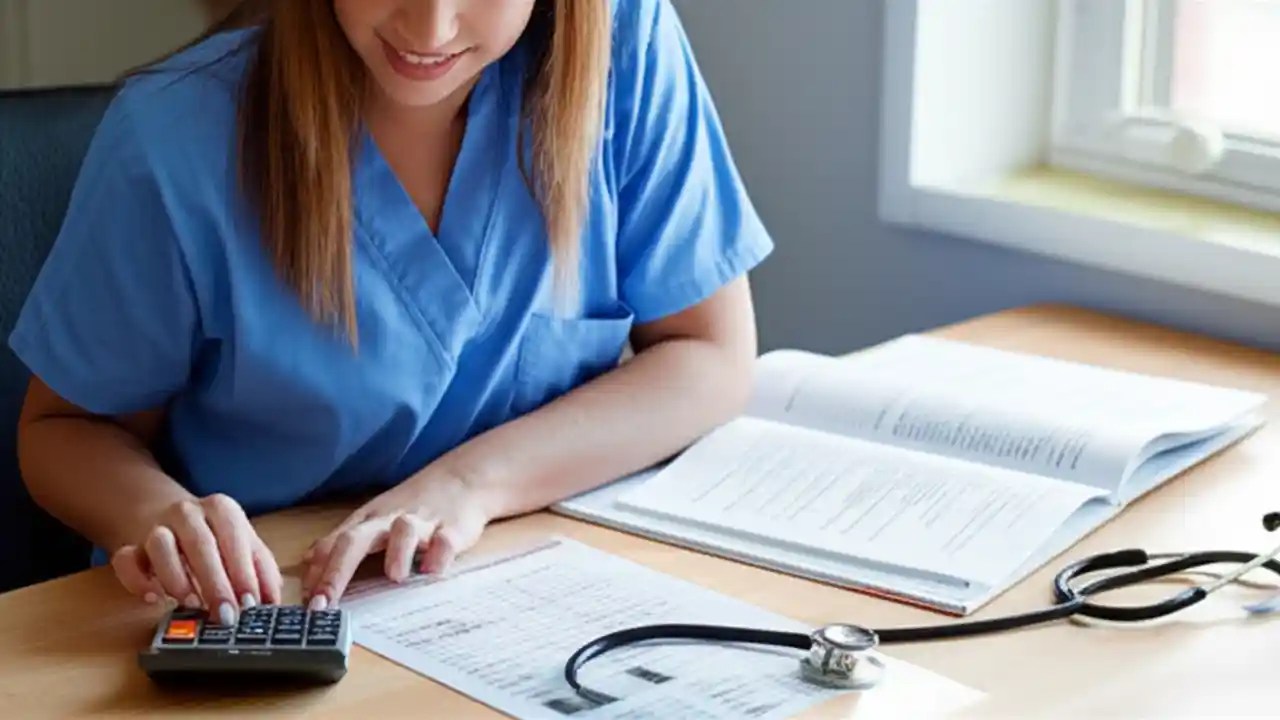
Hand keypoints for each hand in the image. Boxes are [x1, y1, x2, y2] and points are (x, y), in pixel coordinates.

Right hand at [109, 493, 282, 625]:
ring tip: (192, 603)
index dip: (244, 572)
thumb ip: (260, 568)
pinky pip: (126, 561)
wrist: (160, 510)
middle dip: (216, 583)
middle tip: (226, 615)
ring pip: (161, 546)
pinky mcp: (129, 546)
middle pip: (201, 544)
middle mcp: (188, 513)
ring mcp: (156, 527)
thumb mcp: (242, 542)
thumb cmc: (212, 534)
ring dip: (177, 578)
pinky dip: (138, 581)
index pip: (235, 537)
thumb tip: (273, 601)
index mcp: (222, 509)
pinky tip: (154, 598)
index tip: (251, 603)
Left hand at [302, 470, 494, 607]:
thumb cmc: (414, 505)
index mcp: (369, 521)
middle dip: (337, 571)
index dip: (318, 573)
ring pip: (404, 532)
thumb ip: (344, 539)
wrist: (463, 479)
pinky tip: (433, 570)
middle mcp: (389, 521)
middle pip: (357, 540)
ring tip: (395, 577)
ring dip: (397, 552)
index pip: (335, 545)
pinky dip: (439, 554)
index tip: (306, 602)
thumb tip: (306, 560)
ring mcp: (422, 523)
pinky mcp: (453, 528)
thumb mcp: (375, 519)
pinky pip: (445, 541)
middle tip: (324, 602)